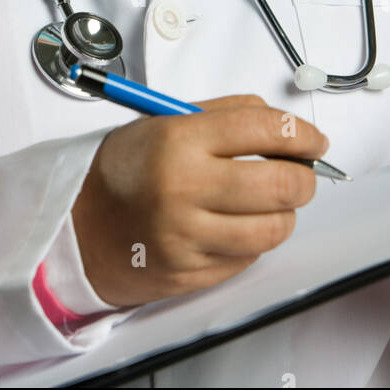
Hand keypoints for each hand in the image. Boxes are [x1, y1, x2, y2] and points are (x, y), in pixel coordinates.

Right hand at [71, 94, 328, 307]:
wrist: (76, 228)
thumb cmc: (122, 171)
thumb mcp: (161, 122)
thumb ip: (223, 115)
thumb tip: (283, 125)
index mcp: (177, 141)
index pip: (263, 129)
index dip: (302, 134)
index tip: (313, 140)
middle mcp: (184, 190)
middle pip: (281, 184)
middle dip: (304, 177)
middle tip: (301, 172)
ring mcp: (188, 238)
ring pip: (274, 228)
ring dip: (283, 212)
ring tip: (268, 201)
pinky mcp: (192, 274)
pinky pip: (249, 258)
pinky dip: (253, 240)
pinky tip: (235, 225)